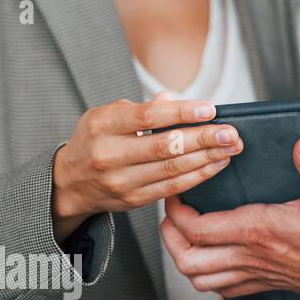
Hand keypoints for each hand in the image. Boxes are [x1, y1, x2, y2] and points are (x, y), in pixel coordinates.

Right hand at [51, 92, 242, 240]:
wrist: (68, 183)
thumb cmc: (94, 141)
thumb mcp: (105, 116)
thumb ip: (139, 110)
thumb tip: (172, 99)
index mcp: (103, 126)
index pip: (148, 117)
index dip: (182, 113)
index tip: (210, 109)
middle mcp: (109, 155)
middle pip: (165, 147)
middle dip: (203, 139)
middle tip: (231, 132)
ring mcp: (121, 181)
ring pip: (172, 170)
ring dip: (206, 158)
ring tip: (230, 148)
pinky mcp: (133, 200)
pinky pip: (171, 188)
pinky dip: (197, 176)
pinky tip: (215, 165)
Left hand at [160, 134, 299, 299]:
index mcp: (258, 234)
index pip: (195, 229)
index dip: (175, 212)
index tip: (176, 191)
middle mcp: (252, 258)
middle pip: (187, 261)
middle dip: (170, 240)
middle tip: (171, 216)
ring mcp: (259, 275)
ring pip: (202, 280)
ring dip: (187, 259)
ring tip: (185, 235)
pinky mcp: (271, 284)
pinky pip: (226, 288)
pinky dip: (211, 275)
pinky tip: (217, 256)